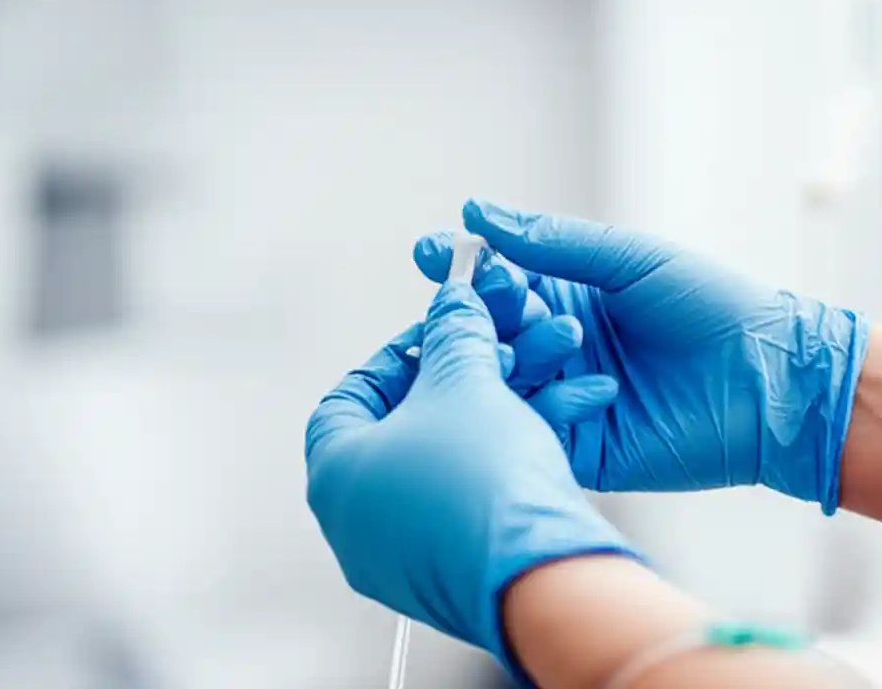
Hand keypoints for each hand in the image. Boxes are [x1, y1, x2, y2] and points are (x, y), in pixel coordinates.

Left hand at [304, 282, 636, 675]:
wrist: (545, 575)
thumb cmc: (484, 486)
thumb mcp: (467, 382)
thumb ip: (455, 333)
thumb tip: (452, 305)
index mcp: (335, 475)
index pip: (351, 394)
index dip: (399, 354)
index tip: (440, 334)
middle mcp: (357, 524)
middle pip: (403, 429)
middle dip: (458, 383)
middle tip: (491, 358)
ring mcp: (402, 557)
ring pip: (446, 465)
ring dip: (492, 419)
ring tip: (534, 389)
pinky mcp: (452, 575)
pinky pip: (471, 504)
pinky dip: (503, 465)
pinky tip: (546, 434)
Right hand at [414, 201, 869, 512]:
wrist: (770, 381)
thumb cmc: (713, 308)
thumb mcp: (630, 261)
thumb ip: (554, 243)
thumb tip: (478, 212)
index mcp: (570, 298)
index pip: (498, 283)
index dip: (463, 268)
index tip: (431, 252)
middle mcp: (559, 348)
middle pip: (488, 332)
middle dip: (471, 314)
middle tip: (467, 299)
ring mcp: (565, 398)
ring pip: (500, 381)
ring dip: (497, 355)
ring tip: (510, 337)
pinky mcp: (578, 446)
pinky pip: (531, 427)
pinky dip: (527, 405)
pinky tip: (545, 381)